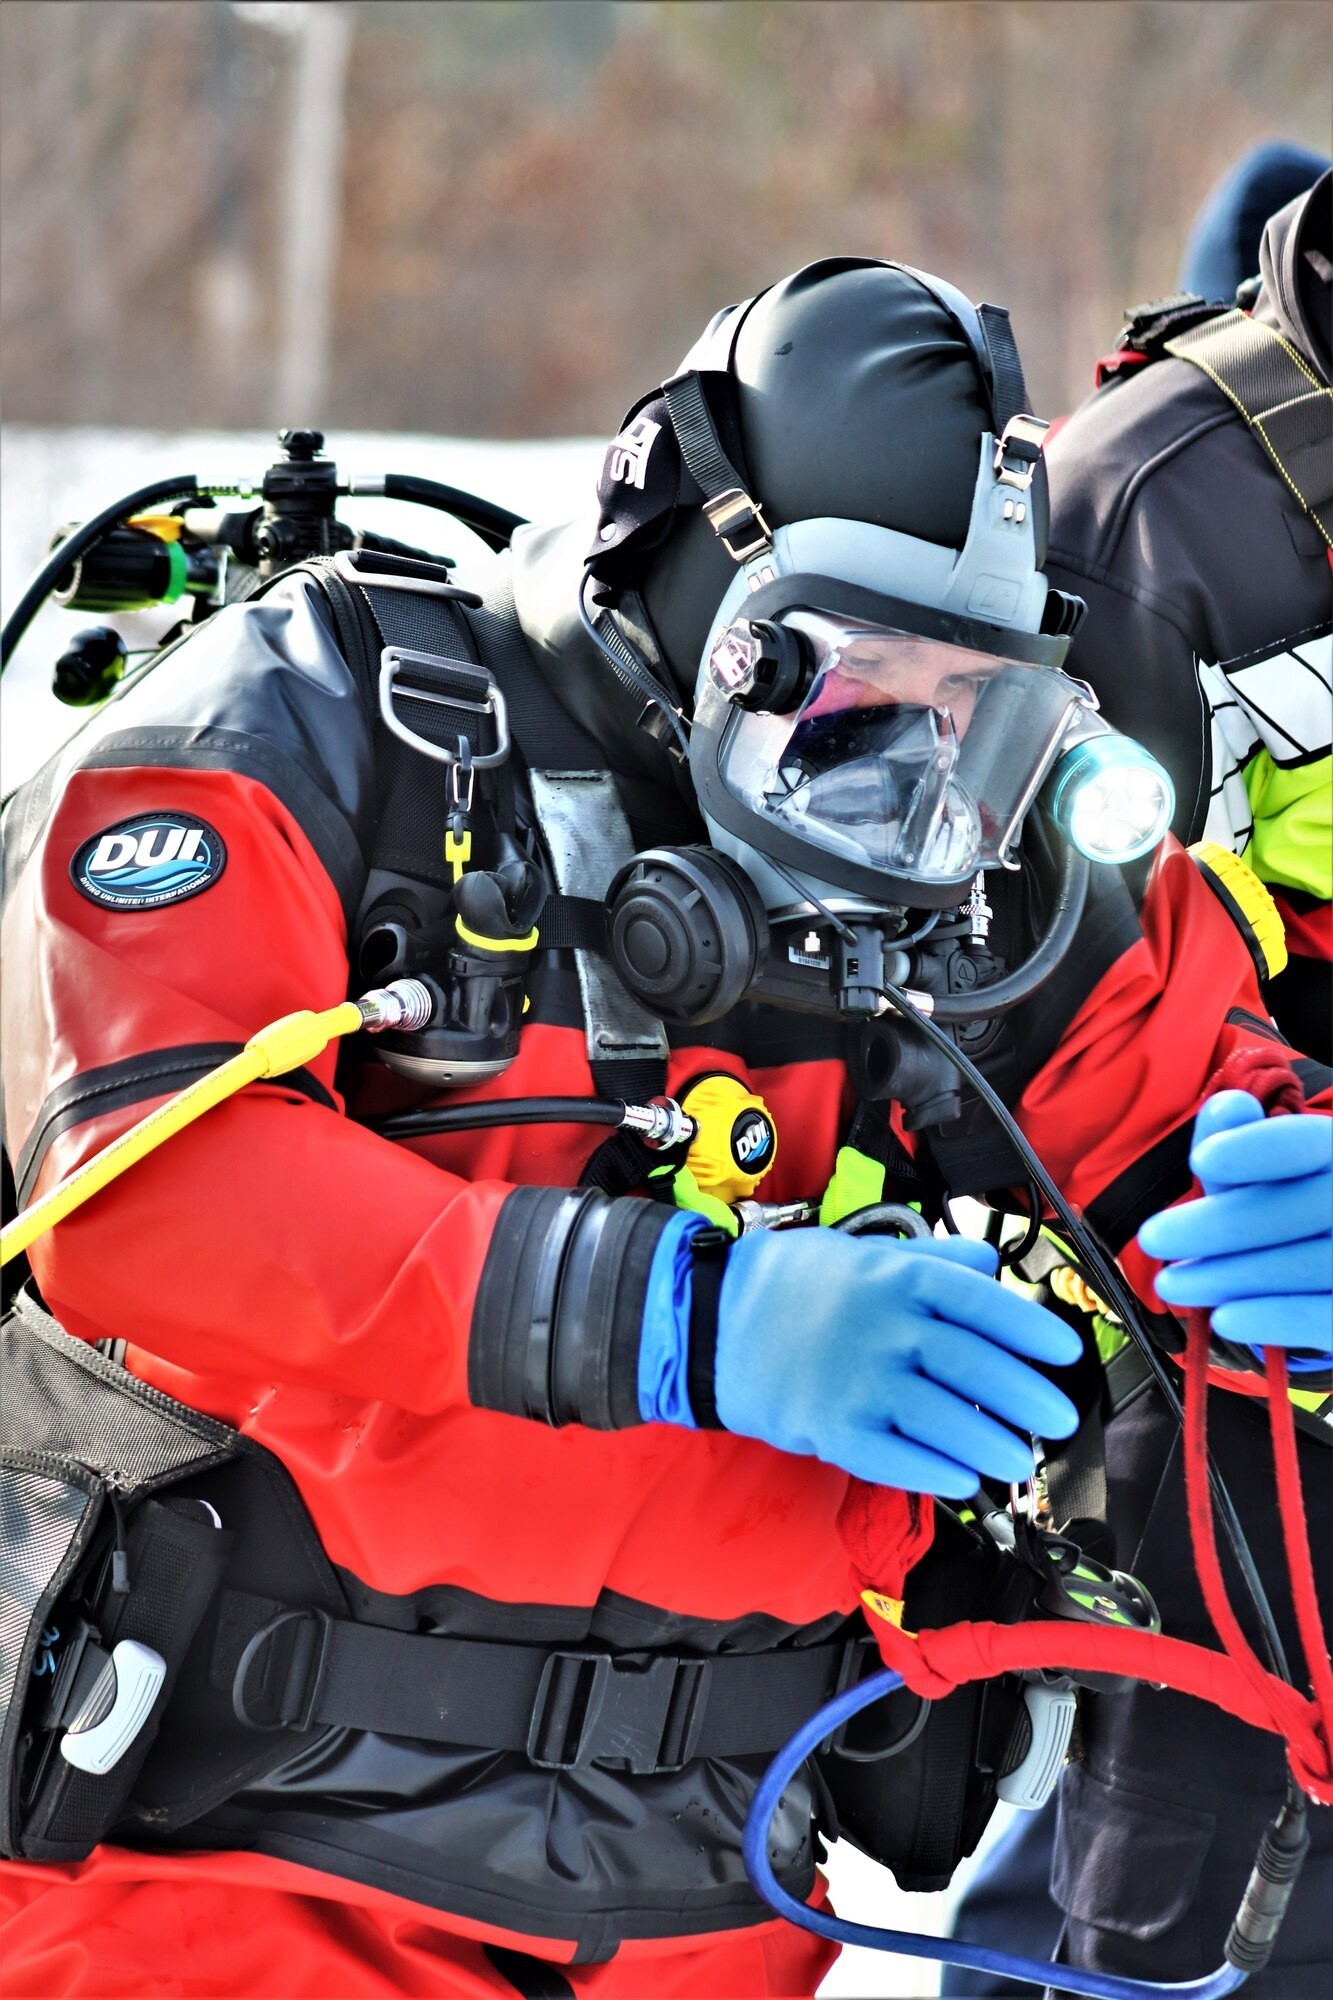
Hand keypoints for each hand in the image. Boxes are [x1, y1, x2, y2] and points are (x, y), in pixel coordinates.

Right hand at [713, 1230, 1080, 1498]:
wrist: (712, 1319)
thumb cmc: (793, 1284)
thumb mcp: (864, 1252)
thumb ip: (931, 1259)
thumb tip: (990, 1266)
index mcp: (898, 1280)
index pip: (983, 1304)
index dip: (1031, 1331)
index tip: (1066, 1352)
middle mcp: (886, 1330)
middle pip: (976, 1368)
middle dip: (1028, 1397)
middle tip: (1060, 1418)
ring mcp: (859, 1382)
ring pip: (945, 1421)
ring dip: (992, 1445)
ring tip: (1019, 1458)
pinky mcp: (833, 1428)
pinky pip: (895, 1458)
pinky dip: (934, 1471)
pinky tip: (962, 1480)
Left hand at [1138, 1091, 1332, 1360]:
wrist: (1304, 1277)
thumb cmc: (1266, 1209)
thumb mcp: (1244, 1175)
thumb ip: (1231, 1142)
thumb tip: (1226, 1107)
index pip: (1305, 1142)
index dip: (1256, 1149)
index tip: (1200, 1161)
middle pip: (1303, 1207)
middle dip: (1221, 1223)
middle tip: (1153, 1238)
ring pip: (1312, 1263)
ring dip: (1232, 1275)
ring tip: (1169, 1283)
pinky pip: (1326, 1315)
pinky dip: (1275, 1319)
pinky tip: (1222, 1318)